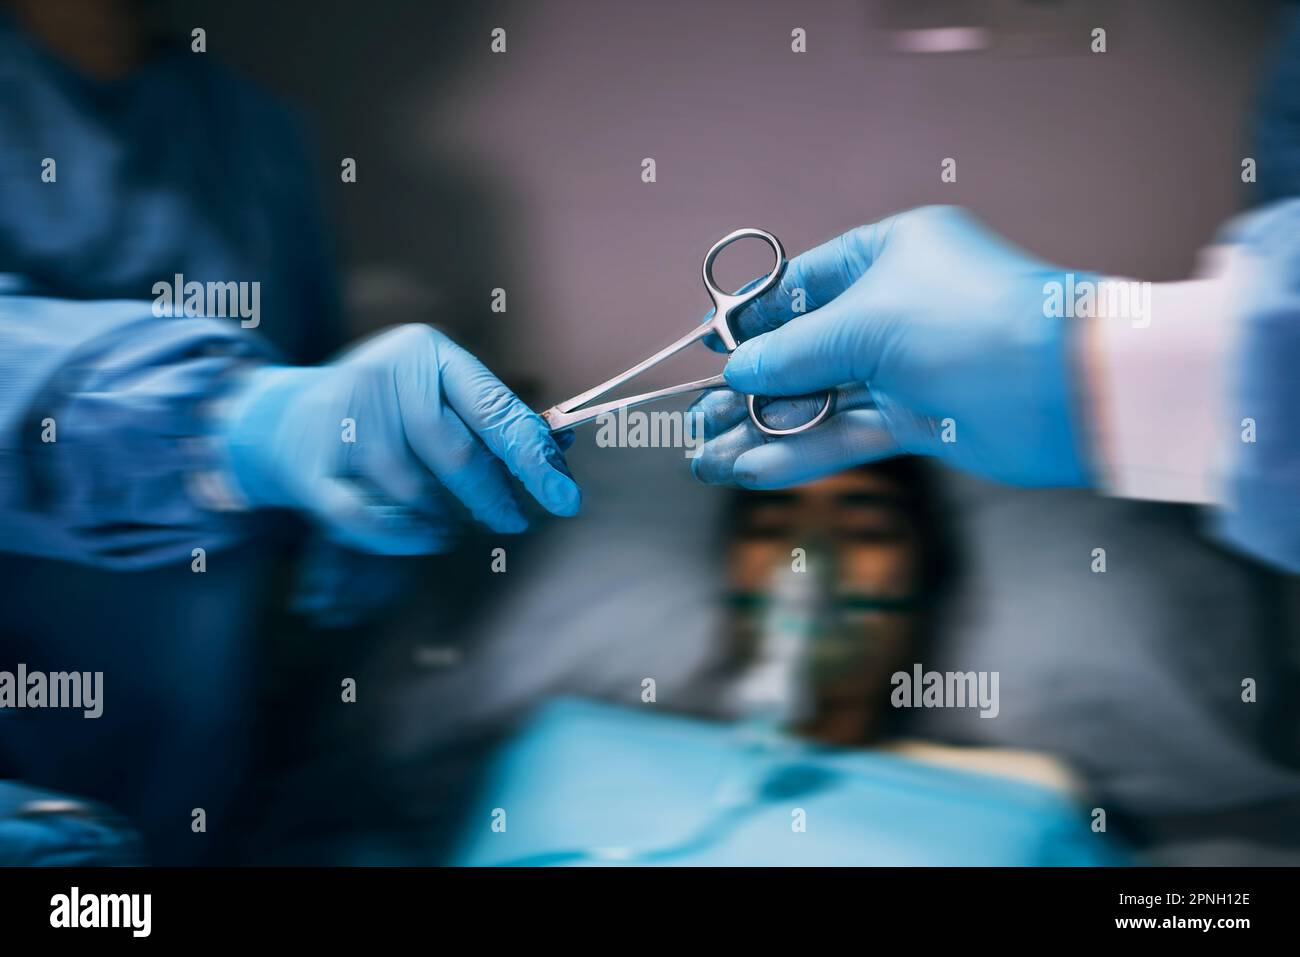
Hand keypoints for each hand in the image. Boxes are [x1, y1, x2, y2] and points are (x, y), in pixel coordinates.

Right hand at [220, 324, 579, 553]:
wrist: (285, 417)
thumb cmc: (390, 410)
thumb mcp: (442, 395)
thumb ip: (498, 419)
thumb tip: (562, 448)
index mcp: (427, 354)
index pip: (493, 409)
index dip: (533, 458)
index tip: (566, 498)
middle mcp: (383, 377)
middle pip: (457, 456)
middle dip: (493, 497)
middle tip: (512, 520)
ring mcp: (343, 421)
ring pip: (416, 493)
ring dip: (446, 517)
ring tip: (455, 518)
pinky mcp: (311, 467)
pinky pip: (369, 519)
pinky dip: (406, 538)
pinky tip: (432, 538)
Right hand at [692, 206, 1092, 488]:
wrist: (1065, 388)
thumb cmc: (970, 323)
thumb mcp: (868, 321)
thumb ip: (794, 350)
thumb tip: (736, 371)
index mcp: (889, 254)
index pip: (801, 285)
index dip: (749, 320)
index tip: (705, 348)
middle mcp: (895, 307)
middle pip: (803, 350)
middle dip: (747, 389)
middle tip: (695, 422)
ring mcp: (907, 367)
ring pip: (819, 400)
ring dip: (764, 429)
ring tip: (707, 459)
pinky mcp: (920, 420)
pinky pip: (847, 434)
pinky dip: (800, 452)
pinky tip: (751, 469)